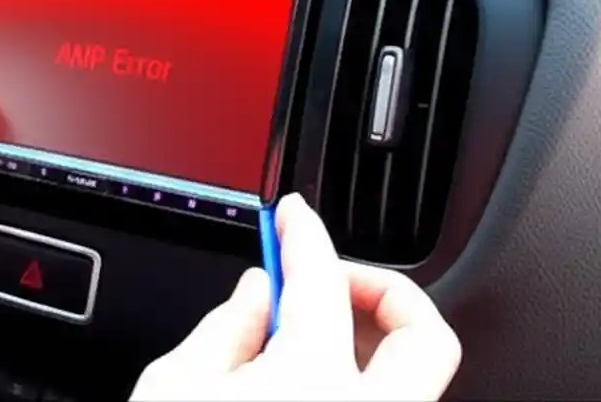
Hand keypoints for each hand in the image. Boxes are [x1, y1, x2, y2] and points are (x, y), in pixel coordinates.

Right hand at [130, 193, 460, 400]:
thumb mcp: (173, 389)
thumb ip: (223, 330)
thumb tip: (255, 294)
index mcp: (312, 382)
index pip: (321, 279)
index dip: (306, 234)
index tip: (296, 217)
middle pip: (428, 335)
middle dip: (389, 294)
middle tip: (336, 283)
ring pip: (418, 387)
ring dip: (376, 349)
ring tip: (318, 341)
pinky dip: (359, 391)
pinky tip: (307, 393)